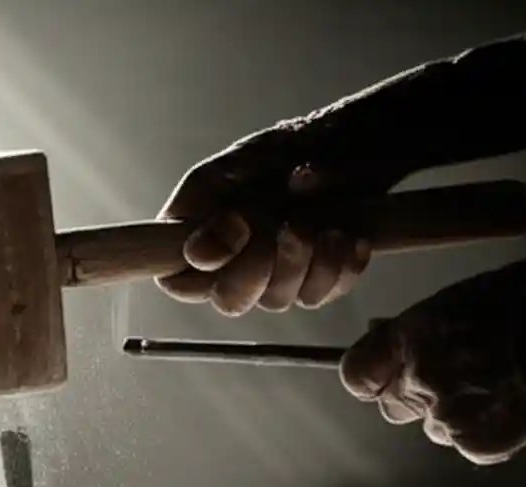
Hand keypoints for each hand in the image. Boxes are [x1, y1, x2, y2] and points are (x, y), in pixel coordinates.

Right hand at [156, 121, 407, 315]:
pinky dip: (338, 267)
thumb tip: (198, 256)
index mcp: (198, 238)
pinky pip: (320, 295)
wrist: (341, 147)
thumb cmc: (281, 153)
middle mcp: (230, 267)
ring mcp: (272, 280)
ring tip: (326, 227)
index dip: (204, 266)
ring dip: (304, 263)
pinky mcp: (313, 284)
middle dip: (260, 268)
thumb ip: (212, 210)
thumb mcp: (236, 169)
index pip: (177, 279)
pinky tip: (348, 237)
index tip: (239, 224)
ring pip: (277, 300)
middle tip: (289, 227)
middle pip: (230, 300)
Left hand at [338, 260, 525, 464]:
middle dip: (415, 398)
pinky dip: (491, 435)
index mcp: (410, 337)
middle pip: (393, 406)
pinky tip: (517, 407)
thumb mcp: (461, 296)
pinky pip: (472, 448)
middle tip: (457, 382)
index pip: (356, 373)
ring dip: (458, 417)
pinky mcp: (481, 443)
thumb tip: (387, 331)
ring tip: (500, 390)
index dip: (371, 379)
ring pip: (435, 429)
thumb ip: (420, 325)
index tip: (381, 379)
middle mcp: (420, 378)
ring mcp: (449, 414)